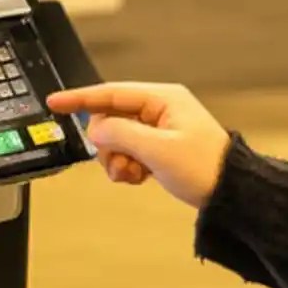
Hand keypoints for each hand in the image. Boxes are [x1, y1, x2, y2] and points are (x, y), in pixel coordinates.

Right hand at [46, 82, 230, 207]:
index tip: (54, 103)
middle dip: (107, 144)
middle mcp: (158, 109)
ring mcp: (157, 129)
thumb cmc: (205, 167)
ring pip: (115, 138)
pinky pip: (126, 151)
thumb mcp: (158, 149)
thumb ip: (120, 134)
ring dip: (116, 159)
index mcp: (162, 99)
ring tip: (132, 174)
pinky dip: (126, 166)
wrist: (233, 194)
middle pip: (109, 119)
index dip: (80, 98)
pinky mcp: (157, 148)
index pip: (110, 93)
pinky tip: (138, 177)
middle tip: (121, 163)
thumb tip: (95, 130)